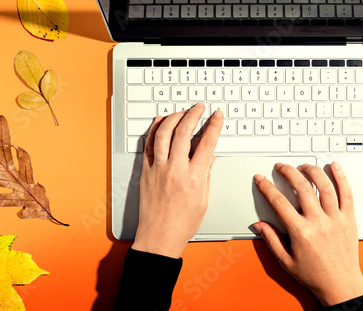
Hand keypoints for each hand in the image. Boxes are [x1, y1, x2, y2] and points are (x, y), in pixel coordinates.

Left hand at [132, 103, 222, 258]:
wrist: (158, 238)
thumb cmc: (181, 224)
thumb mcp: (203, 200)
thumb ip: (207, 175)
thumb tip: (209, 156)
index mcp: (194, 177)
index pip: (206, 143)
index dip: (214, 126)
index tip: (217, 116)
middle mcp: (175, 170)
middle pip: (184, 132)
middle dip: (193, 114)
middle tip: (199, 107)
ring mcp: (158, 169)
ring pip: (164, 134)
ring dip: (173, 118)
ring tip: (181, 112)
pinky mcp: (145, 172)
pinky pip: (148, 145)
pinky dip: (154, 130)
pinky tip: (159, 122)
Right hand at [253, 162, 362, 305]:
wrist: (340, 284)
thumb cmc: (314, 275)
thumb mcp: (285, 261)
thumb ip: (271, 239)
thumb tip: (259, 224)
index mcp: (301, 232)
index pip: (279, 202)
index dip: (267, 188)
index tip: (261, 180)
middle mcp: (319, 223)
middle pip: (302, 188)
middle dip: (288, 172)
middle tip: (281, 167)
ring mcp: (336, 219)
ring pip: (324, 186)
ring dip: (312, 171)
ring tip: (303, 166)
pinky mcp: (349, 219)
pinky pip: (347, 193)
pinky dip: (341, 177)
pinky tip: (334, 166)